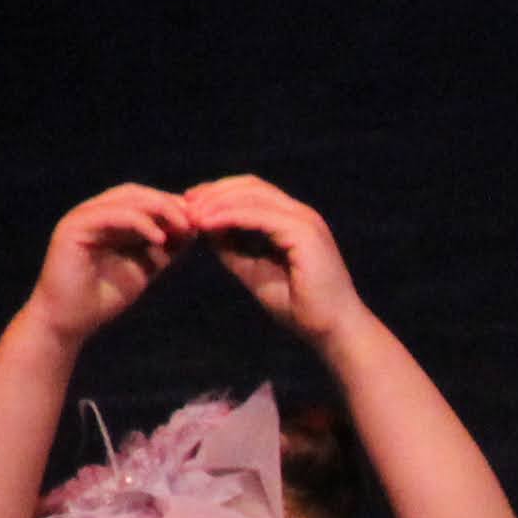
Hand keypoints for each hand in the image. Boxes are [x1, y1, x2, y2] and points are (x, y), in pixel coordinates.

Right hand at [27, 183, 193, 341]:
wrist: (69, 322)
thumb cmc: (104, 298)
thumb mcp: (145, 268)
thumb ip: (164, 249)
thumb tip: (194, 230)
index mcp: (108, 218)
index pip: (143, 200)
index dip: (172, 205)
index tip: (202, 220)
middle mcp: (94, 212)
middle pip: (136, 194)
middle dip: (169, 204)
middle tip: (196, 219)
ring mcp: (82, 217)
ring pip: (125, 199)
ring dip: (160, 210)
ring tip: (185, 227)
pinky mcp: (74, 227)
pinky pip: (111, 216)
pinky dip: (139, 223)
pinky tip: (160, 239)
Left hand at [181, 175, 363, 338]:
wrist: (332, 331)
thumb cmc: (301, 309)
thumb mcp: (256, 273)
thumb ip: (235, 250)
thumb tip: (206, 230)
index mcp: (294, 222)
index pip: (254, 193)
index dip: (220, 193)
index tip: (192, 205)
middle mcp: (302, 215)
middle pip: (252, 186)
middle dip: (215, 191)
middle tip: (185, 203)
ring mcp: (305, 221)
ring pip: (254, 196)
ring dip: (218, 202)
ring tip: (191, 214)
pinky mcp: (304, 233)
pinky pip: (259, 216)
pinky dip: (229, 217)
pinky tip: (207, 225)